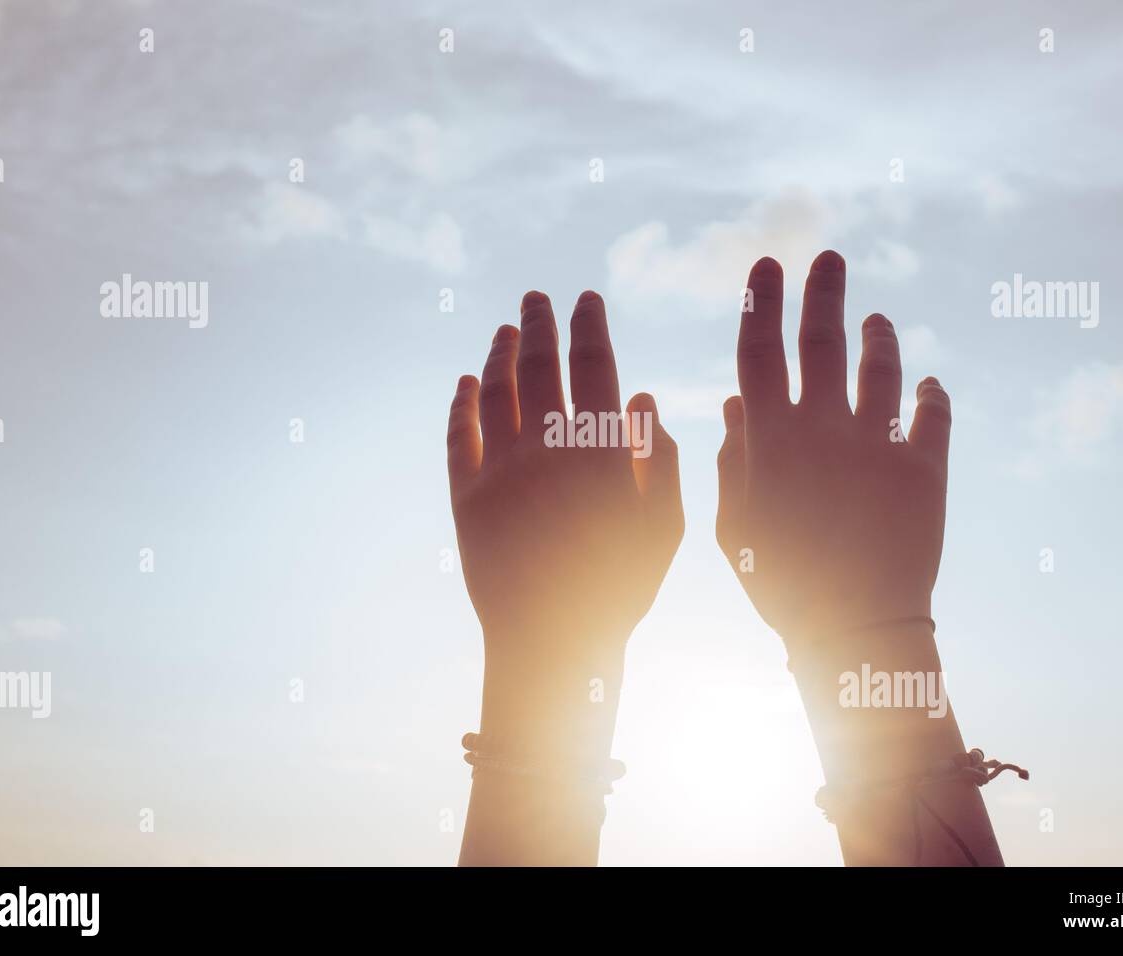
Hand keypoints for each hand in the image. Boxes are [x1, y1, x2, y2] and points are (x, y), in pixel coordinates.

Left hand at [447, 290, 682, 749]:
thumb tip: (645, 395)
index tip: (587, 299)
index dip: (589, 326)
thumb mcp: (664, 529)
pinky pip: (458, 437)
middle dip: (539, 323)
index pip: (595, 367)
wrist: (551, 644)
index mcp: (602, 454)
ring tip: (504, 329)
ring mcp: (501, 473)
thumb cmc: (620, 588)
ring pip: (496, 392)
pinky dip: (461, 404)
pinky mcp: (464, 499)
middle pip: (539, 366)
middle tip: (536, 296)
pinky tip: (467, 383)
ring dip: (499, 354)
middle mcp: (548, 452)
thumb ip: (663, 460)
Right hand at [714, 251, 951, 653]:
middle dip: (822, 290)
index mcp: (770, 441)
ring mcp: (878, 445)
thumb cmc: (782, 583)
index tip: (765, 266)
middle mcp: (824, 429)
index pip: (759, 352)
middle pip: (821, 340)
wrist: (856, 631)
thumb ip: (731, 460)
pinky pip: (935, 414)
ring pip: (881, 368)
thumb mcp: (736, 526)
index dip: (760, 304)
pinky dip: (932, 395)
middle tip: (828, 257)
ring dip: (879, 337)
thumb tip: (735, 402)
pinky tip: (928, 385)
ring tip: (878, 320)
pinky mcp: (926, 469)